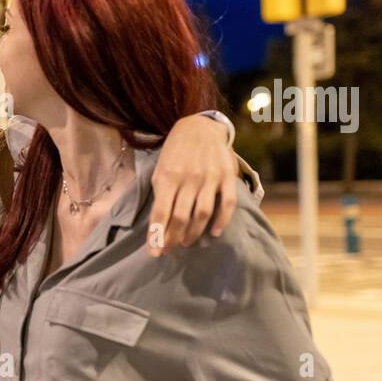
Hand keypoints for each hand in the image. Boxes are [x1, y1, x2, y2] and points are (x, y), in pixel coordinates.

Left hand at [148, 113, 238, 255]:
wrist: (199, 127)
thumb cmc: (175, 153)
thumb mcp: (160, 170)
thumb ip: (160, 195)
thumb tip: (157, 225)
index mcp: (167, 178)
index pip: (161, 213)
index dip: (157, 236)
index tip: (154, 253)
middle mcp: (188, 178)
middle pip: (181, 217)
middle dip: (174, 238)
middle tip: (171, 249)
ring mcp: (209, 178)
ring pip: (202, 213)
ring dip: (194, 233)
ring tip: (187, 243)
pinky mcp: (227, 176)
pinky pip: (227, 202)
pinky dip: (222, 220)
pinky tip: (215, 233)